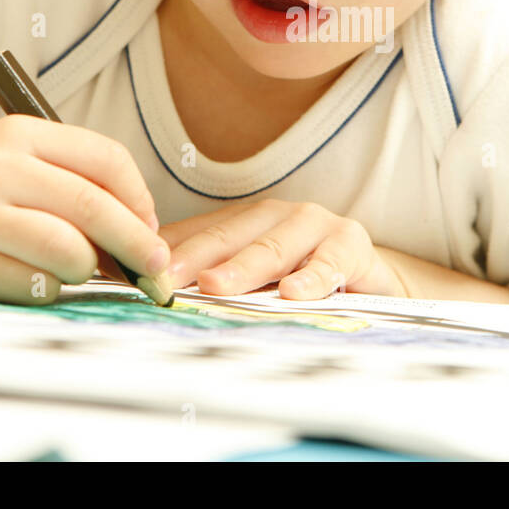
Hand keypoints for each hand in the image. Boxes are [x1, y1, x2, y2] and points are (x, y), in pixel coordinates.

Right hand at [0, 115, 167, 304]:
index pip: (106, 159)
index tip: (151, 223)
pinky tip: (32, 276)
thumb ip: (76, 180)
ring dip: (87, 268)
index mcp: (19, 133)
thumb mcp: (18, 159)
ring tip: (74, 266)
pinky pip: (37, 286)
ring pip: (70, 252)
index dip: (140, 196)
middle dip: (136, 242)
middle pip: (95, 207)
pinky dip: (51, 287)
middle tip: (155, 266)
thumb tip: (145, 230)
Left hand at [151, 199, 407, 299]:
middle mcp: (278, 214)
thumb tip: (135, 280)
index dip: (168, 253)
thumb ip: (209, 277)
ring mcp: (316, 225)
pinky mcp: (352, 243)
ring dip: (243, 268)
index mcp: (247, 220)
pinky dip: (311, 279)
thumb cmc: (303, 278)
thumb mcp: (255, 278)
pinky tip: (292, 294)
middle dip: (195, 258)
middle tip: (164, 279)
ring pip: (274, 248)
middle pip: (230, 237)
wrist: (373, 281)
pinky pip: (329, 264)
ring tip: (214, 286)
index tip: (135, 273)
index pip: (201, 234)